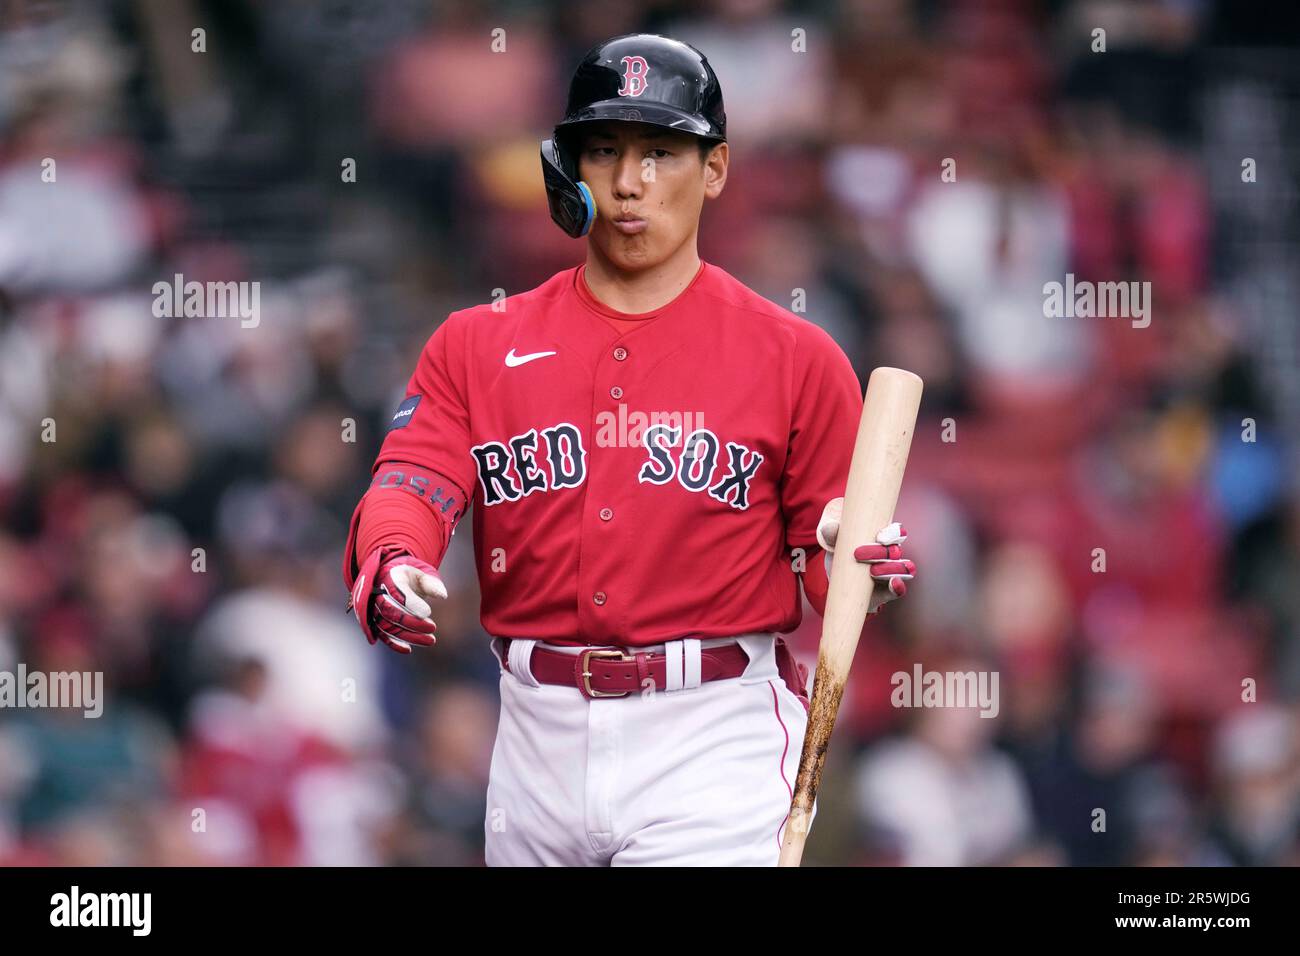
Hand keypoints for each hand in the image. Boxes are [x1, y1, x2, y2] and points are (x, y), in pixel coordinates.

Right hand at [349, 545, 446, 653]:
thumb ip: (431, 583)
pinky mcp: (375, 622)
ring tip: (430, 640)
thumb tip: (442, 595)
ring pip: (387, 625)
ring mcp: (374, 609)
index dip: (411, 603)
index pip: (396, 592)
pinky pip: (382, 634)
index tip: (428, 612)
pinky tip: (409, 649)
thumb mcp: (423, 573)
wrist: (393, 580)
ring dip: (408, 635)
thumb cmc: (411, 577)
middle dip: (412, 622)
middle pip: (390, 611)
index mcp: (390, 577)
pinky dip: (393, 644)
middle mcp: (378, 593)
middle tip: (433, 627)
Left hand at [815, 498, 915, 613]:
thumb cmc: (841, 554)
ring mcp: (891, 573)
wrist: (838, 580)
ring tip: (872, 571)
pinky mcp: (888, 590)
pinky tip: (894, 583)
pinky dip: (899, 586)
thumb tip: (833, 528)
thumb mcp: (834, 542)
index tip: (879, 538)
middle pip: (897, 550)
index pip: (897, 531)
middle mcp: (891, 555)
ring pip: (904, 568)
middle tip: (859, 555)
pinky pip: (900, 590)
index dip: (893, 533)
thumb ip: (832, 533)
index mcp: (883, 539)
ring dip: (891, 568)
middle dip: (882, 553)